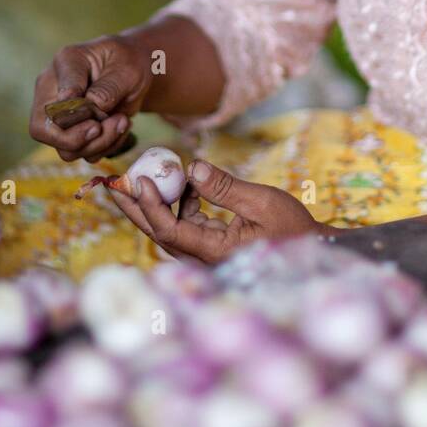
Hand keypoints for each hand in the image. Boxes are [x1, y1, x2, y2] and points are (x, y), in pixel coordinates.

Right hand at [29, 34, 152, 162]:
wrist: (135, 73)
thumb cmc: (129, 63)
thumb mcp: (127, 68)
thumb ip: (109, 87)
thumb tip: (92, 105)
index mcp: (65, 63)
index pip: (53, 95)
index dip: (71, 113)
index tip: (97, 110)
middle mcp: (54, 90)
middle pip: (42, 130)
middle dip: (77, 139)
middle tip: (102, 127)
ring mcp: (60, 115)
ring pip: (65, 149)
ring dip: (99, 143)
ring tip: (123, 121)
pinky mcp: (73, 132)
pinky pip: (84, 153)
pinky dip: (107, 147)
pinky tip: (121, 126)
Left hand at [108, 158, 317, 264]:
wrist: (313, 250)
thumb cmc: (293, 229)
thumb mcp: (261, 202)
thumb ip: (224, 187)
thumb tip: (191, 168)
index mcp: (214, 252)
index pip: (169, 230)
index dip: (149, 205)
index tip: (138, 180)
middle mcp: (204, 258)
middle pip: (158, 233)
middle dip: (134, 207)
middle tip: (113, 183)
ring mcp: (207, 254)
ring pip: (168, 230)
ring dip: (153, 205)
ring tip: (138, 178)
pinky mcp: (213, 246)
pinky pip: (185, 226)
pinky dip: (178, 206)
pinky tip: (185, 185)